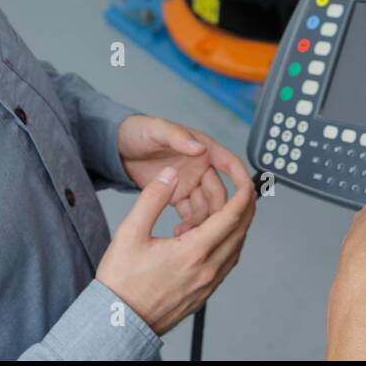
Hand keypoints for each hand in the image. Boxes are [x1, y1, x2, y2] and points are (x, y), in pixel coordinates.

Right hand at [97, 163, 255, 335]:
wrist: (120, 322)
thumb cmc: (122, 285)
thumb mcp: (130, 233)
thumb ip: (153, 199)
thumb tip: (169, 176)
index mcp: (194, 252)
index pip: (233, 216)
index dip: (243, 191)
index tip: (243, 177)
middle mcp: (207, 269)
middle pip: (241, 229)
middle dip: (242, 202)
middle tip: (233, 185)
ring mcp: (208, 283)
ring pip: (235, 246)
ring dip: (232, 222)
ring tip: (213, 206)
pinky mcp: (204, 292)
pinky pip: (225, 261)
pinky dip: (223, 240)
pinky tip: (202, 233)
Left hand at [118, 114, 251, 235]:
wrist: (118, 147)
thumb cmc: (139, 132)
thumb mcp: (156, 130)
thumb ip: (177, 136)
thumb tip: (199, 148)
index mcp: (203, 149)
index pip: (229, 164)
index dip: (240, 179)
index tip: (247, 195)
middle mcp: (201, 167)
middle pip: (219, 193)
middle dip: (217, 211)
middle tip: (208, 229)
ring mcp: (190, 183)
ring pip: (206, 207)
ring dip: (202, 221)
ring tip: (187, 235)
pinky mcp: (178, 196)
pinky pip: (190, 213)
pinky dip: (188, 224)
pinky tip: (179, 234)